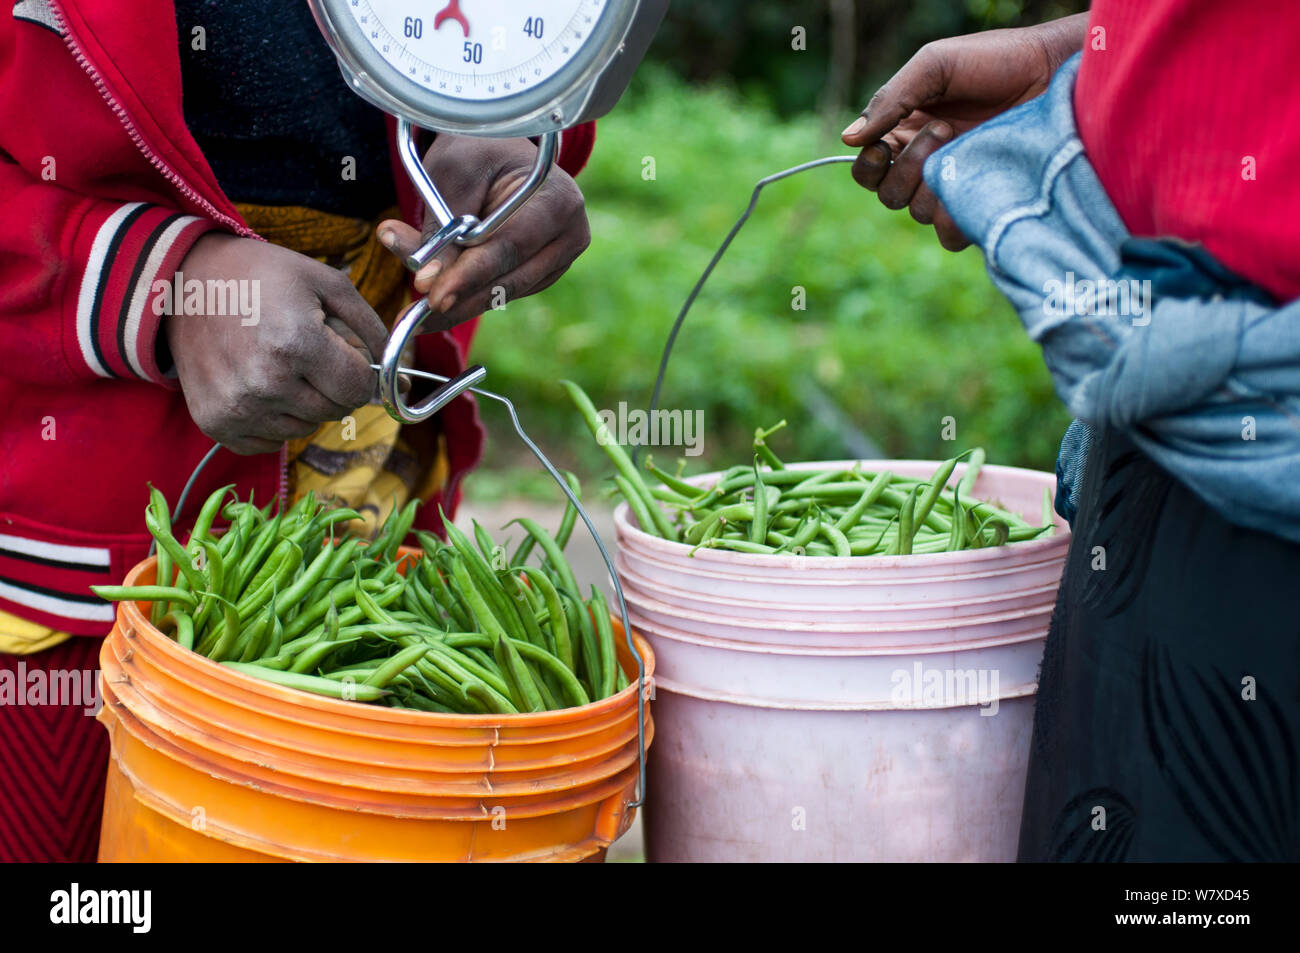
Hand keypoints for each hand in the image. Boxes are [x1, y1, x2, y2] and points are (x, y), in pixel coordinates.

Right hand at [165, 233, 388, 454]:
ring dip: (304, 402)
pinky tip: (257, 383)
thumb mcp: (326, 283)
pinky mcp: (215, 423)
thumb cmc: (262, 276)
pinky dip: (274, 419)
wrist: (183, 280)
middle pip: (335, 410)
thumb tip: (402, 381)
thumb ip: (373, 330)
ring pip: (305, 428)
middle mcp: (265, 383)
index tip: (346, 354)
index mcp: (296, 344)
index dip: (361, 373)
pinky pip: (270, 442)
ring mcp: (237, 408)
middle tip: (308, 352)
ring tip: (278, 362)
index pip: (359, 389)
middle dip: (333, 384)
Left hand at [377, 134, 589, 330]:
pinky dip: (468, 295)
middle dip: (459, 300)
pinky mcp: (542, 274)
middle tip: (412, 317)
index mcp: (556, 199)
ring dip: (458, 301)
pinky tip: (438, 293)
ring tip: (412, 308)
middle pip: (510, 280)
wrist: (502, 149)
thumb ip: (442, 226)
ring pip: (503, 293)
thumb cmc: (478, 150)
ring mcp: (559, 259)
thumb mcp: (453, 173)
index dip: (471, 275)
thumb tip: (428, 282)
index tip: (434, 297)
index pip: (511, 246)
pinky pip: (502, 292)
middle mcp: (569, 235)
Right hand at [841, 13, 1087, 250]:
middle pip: (888, 197)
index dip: (868, 166)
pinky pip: (951, 234)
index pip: (866, 171)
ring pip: (918, 214)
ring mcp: (955, 187)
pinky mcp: (982, 204)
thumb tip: (847, 140)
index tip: (885, 144)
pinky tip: (973, 186)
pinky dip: (953, 218)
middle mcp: (926, 165)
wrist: (1053, 71)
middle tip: (943, 128)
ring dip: (933, 184)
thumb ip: (890, 99)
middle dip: (906, 168)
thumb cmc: (995, 60)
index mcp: (905, 135)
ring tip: (965, 145)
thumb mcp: (934, 65)